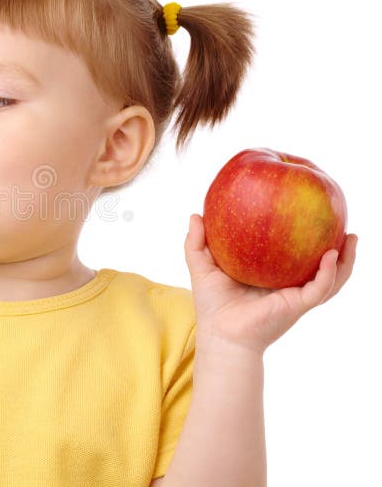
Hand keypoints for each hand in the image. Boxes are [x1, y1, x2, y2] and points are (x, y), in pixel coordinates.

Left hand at [183, 213, 357, 355]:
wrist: (220, 334)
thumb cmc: (211, 305)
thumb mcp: (202, 267)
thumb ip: (197, 242)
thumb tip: (196, 214)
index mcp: (270, 275)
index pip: (292, 254)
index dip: (303, 237)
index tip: (308, 214)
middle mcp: (287, 284)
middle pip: (318, 265)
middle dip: (336, 247)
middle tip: (342, 224)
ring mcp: (295, 295)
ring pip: (330, 278)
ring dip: (345, 260)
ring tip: (351, 239)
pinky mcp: (297, 305)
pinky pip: (319, 288)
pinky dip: (329, 273)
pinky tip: (331, 256)